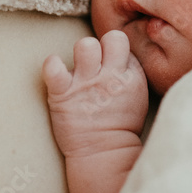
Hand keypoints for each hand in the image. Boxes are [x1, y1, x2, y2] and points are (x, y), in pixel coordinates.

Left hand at [43, 30, 148, 155]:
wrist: (104, 155)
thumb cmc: (120, 126)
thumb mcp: (139, 95)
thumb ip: (130, 72)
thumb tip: (121, 54)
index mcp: (131, 75)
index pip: (122, 43)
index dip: (113, 50)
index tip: (108, 62)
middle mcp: (110, 76)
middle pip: (112, 38)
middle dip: (102, 44)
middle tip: (94, 61)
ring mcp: (86, 83)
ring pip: (86, 45)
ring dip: (81, 51)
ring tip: (79, 67)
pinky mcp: (63, 94)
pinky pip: (54, 67)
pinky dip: (52, 65)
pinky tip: (55, 71)